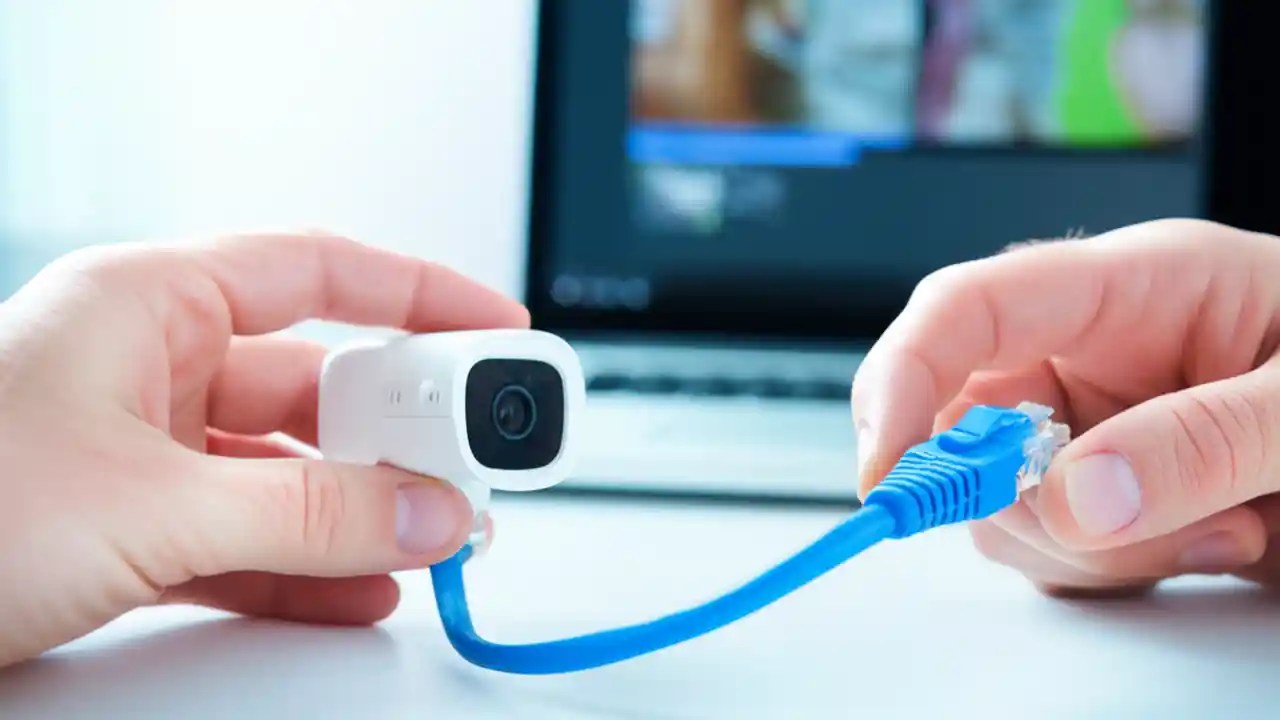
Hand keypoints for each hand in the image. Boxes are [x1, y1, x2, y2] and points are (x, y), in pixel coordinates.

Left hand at [0, 232, 528, 666]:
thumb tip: (429, 513)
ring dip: (360, 510)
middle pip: (316, 381)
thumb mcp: (156, 506)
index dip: (420, 293)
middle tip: (469, 465)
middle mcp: (149, 365)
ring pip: (286, 468)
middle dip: (398, 430)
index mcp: (150, 304)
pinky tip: (361, 585)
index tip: (493, 324)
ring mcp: (140, 449)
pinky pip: (248, 532)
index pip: (320, 272)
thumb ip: (313, 514)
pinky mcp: (128, 524)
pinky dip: (307, 562)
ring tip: (430, 541)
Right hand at [852, 219, 1279, 595]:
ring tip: (1223, 528)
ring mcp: (1092, 425)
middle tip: (1100, 525)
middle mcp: (1089, 353)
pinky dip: (1121, 568)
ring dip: (1094, 545)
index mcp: (1129, 286)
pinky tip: (1218, 540)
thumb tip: (1078, 495)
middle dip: (1014, 492)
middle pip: (961, 420)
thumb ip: (1205, 440)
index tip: (887, 474)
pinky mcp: (1108, 489)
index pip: (967, 310)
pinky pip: (1056, 548)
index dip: (904, 381)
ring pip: (1003, 503)